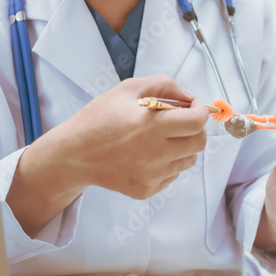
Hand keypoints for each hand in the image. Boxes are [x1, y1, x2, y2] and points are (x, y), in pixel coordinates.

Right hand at [59, 75, 209, 197]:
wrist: (74, 154)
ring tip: (161, 138)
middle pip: (199, 143)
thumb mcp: (128, 89)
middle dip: (196, 129)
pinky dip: (168, 162)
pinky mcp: (146, 190)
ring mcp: (150, 175)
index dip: (201, 111)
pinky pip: (172, 174)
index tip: (193, 107)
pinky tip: (148, 153)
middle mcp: (153, 153)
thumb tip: (190, 98)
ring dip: (183, 146)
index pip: (196, 122)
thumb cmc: (98, 119)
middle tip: (181, 122)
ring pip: (188, 160)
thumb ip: (164, 85)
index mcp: (149, 125)